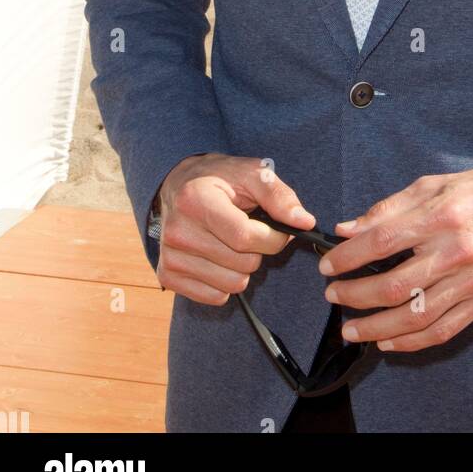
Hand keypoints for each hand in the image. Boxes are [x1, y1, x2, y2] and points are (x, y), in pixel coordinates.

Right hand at [156, 153, 315, 304]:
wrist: (178, 184)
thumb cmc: (219, 178)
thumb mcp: (252, 174)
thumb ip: (280, 197)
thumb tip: (305, 222)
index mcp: (196, 201)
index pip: (245, 238)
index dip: (273, 238)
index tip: (278, 229)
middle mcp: (178, 231)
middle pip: (243, 264)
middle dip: (258, 250)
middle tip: (249, 230)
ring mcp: (170, 256)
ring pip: (232, 285)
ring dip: (242, 268)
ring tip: (232, 242)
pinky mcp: (167, 276)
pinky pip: (215, 297)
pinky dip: (225, 282)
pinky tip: (218, 257)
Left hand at [320, 169, 472, 351]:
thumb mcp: (434, 185)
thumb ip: (390, 208)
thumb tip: (348, 229)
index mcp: (441, 216)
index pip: (382, 241)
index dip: (348, 258)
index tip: (328, 265)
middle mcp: (456, 252)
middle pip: (393, 285)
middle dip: (354, 295)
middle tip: (333, 295)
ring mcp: (472, 281)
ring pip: (414, 316)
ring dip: (375, 327)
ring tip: (351, 329)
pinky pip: (442, 331)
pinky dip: (410, 342)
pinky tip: (387, 342)